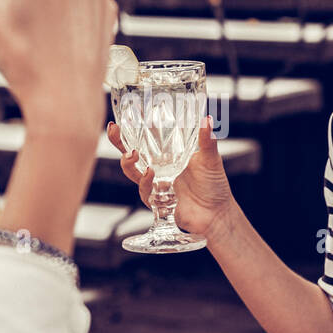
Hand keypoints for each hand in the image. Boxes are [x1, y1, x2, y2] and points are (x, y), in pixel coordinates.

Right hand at [106, 116, 234, 237]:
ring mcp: (156, 185)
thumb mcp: (210, 159)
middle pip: (131, 154)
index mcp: (168, 156)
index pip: (145, 140)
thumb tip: (207, 119)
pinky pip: (144, 191)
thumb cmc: (214, 185)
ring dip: (128, 164)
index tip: (121, 119)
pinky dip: (145, 182)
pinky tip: (149, 174)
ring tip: (133, 155)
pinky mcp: (156, 201)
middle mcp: (158, 169)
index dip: (131, 130)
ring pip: (132, 173)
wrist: (217, 213)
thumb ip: (207, 140)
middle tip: (115, 131)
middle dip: (119, 143)